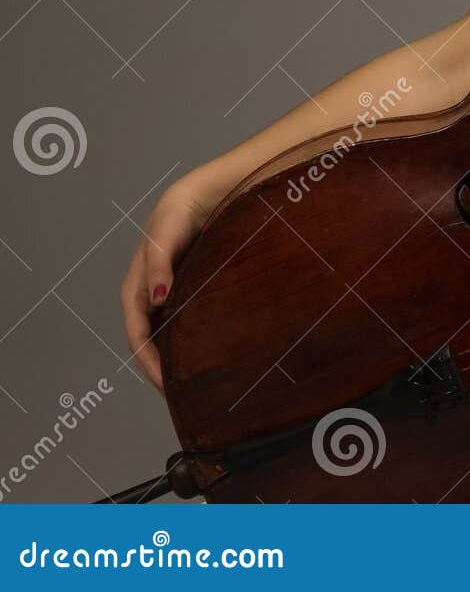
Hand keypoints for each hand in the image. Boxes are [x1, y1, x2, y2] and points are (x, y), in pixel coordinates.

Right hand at [120, 175, 219, 393]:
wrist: (203, 195)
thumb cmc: (177, 214)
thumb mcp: (164, 237)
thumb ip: (159, 267)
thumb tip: (156, 300)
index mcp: (135, 290)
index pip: (137, 336)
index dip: (149, 364)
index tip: (167, 387)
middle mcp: (151, 297)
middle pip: (152, 342)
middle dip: (163, 370)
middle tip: (186, 396)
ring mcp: (171, 295)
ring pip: (170, 335)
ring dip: (179, 357)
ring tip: (200, 382)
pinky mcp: (190, 290)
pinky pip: (188, 322)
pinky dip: (194, 339)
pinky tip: (212, 351)